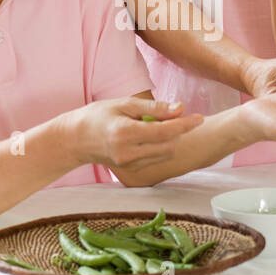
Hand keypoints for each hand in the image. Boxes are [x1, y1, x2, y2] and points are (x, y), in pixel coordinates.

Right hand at [64, 97, 203, 171]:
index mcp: (126, 133)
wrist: (75, 140)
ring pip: (164, 153)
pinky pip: (155, 159)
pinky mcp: (131, 171)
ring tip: (157, 124)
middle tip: (173, 115)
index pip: (165, 131)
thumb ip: (154, 107)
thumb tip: (181, 108)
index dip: (185, 124)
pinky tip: (149, 136)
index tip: (200, 117)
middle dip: (177, 131)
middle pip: (169, 145)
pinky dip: (159, 147)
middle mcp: (128, 153)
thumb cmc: (99, 116)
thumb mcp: (124, 104)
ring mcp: (129, 165)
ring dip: (169, 140)